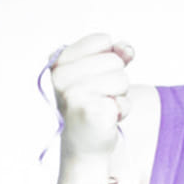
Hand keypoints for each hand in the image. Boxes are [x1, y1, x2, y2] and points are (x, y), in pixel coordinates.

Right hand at [45, 34, 136, 183]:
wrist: (85, 143)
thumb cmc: (94, 101)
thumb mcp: (103, 69)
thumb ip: (116, 51)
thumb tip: (125, 49)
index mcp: (58, 62)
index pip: (102, 40)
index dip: (109, 56)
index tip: (96, 75)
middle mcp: (59, 78)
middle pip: (115, 60)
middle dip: (115, 78)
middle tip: (99, 96)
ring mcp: (72, 95)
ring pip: (122, 79)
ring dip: (119, 94)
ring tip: (102, 105)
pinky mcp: (88, 112)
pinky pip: (124, 101)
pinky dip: (122, 110)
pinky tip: (106, 118)